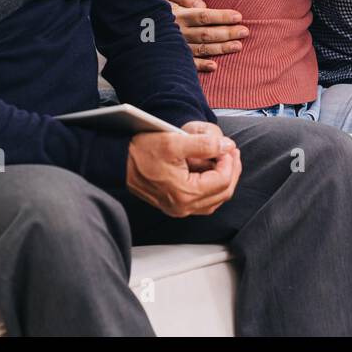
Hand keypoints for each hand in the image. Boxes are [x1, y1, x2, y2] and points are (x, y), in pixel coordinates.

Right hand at [126, 122, 241, 216]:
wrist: (119, 161)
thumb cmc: (142, 151)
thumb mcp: (175, 142)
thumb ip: (205, 144)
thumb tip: (228, 146)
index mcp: (185, 194)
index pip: (222, 181)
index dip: (230, 162)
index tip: (228, 147)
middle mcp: (183, 207)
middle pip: (223, 193)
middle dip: (232, 171)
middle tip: (233, 153)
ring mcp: (178, 209)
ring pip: (215, 200)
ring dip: (224, 180)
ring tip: (225, 160)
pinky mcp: (174, 205)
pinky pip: (203, 201)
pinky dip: (212, 186)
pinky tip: (211, 171)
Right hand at [160, 0, 247, 72]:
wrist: (140, 20)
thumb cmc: (162, 4)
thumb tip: (203, 5)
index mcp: (178, 14)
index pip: (203, 16)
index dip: (221, 16)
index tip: (238, 16)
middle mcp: (177, 31)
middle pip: (206, 33)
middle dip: (227, 33)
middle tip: (245, 32)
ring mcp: (175, 46)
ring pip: (201, 48)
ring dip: (221, 48)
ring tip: (238, 46)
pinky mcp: (173, 57)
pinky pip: (188, 63)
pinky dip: (201, 65)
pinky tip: (215, 67)